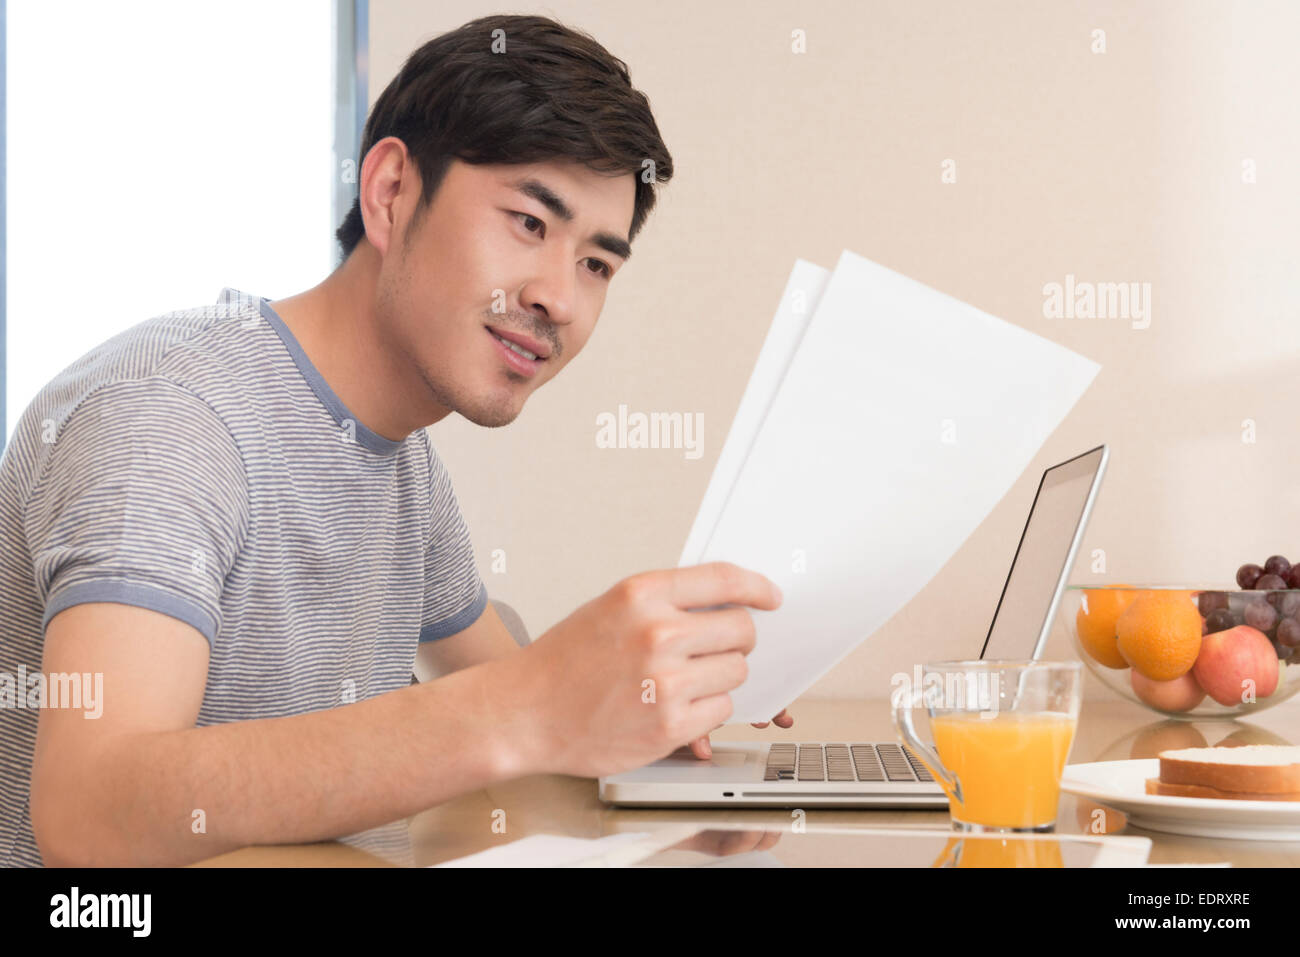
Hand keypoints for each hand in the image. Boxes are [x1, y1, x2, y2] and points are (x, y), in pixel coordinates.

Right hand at [513, 561, 782, 778]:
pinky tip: (674, 708)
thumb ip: (664, 602)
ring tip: (683, 683)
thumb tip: (721, 604)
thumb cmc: (563, 663)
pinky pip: (721, 710)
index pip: (723, 580)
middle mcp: (657, 633)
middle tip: (714, 651)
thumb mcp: (609, 608)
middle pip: (741, 630)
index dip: (756, 587)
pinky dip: (707, 712)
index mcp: (641, 594)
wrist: (523, 713)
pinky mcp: (669, 726)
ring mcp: (665, 681)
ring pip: (737, 672)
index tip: (769, 597)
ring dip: (720, 679)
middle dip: (736, 641)